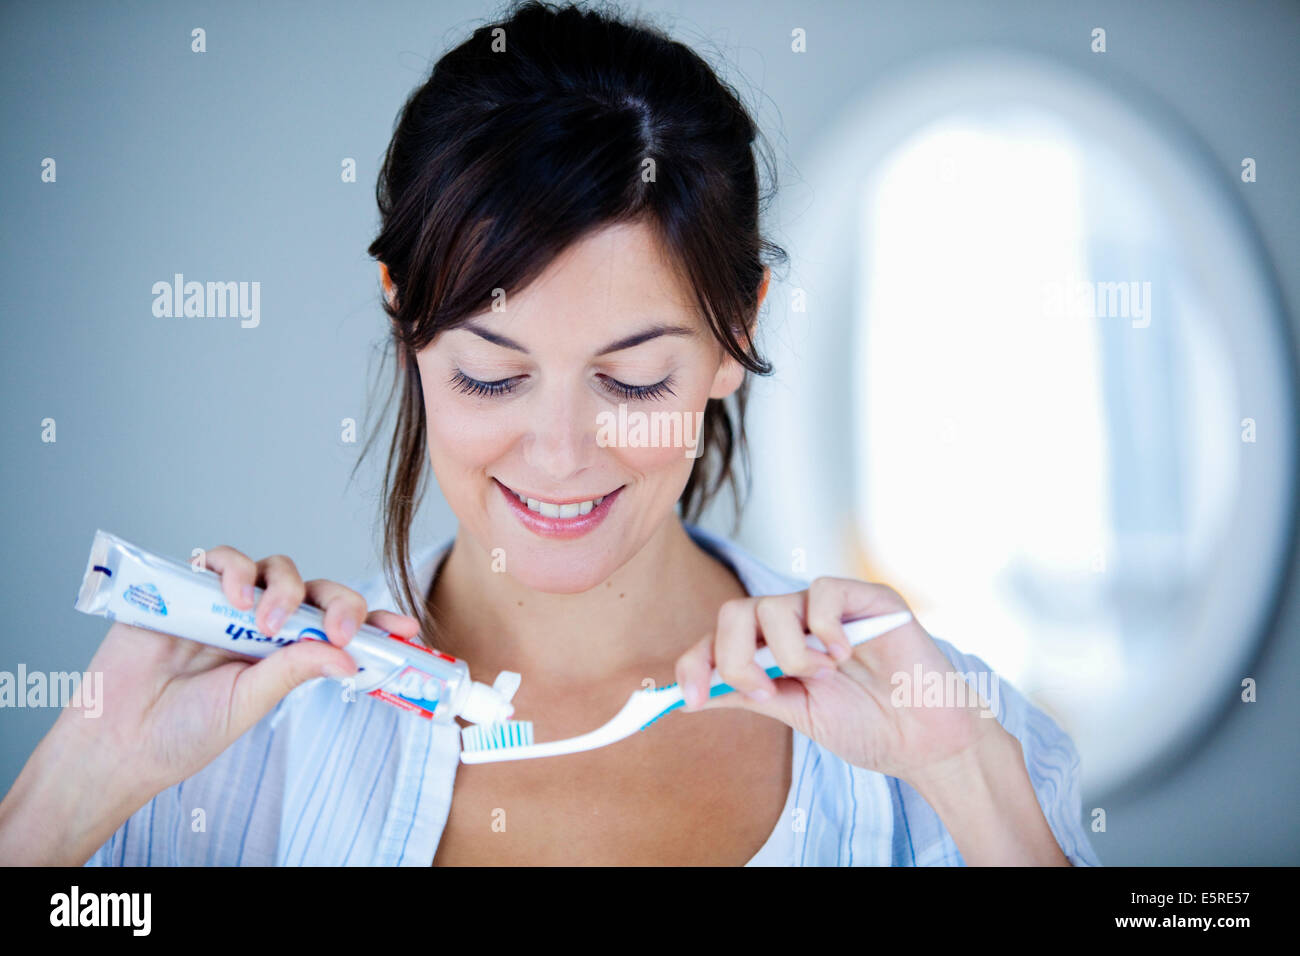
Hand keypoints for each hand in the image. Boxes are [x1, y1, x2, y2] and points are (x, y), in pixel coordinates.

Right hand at [61, 547, 421, 801]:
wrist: (118, 738)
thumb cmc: (184, 729)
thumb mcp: (251, 703)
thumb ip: (294, 669)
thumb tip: (348, 652)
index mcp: (288, 653)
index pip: (339, 627)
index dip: (374, 622)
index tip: (406, 630)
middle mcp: (265, 623)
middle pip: (316, 590)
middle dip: (337, 603)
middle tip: (334, 629)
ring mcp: (228, 603)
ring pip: (275, 568)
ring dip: (282, 587)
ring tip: (265, 621)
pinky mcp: (189, 587)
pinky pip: (221, 558)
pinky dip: (233, 567)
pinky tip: (233, 594)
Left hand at [673, 577, 1004, 789]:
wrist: (926, 743)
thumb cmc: (868, 726)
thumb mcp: (795, 713)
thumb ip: (748, 695)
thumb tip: (688, 696)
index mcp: (775, 647)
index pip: (718, 638)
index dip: (695, 663)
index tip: (689, 700)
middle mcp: (798, 620)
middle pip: (734, 614)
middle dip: (735, 658)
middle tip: (766, 691)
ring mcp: (832, 607)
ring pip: (772, 606)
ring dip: (788, 653)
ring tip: (823, 676)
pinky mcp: (868, 598)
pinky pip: (823, 593)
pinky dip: (824, 629)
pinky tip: (845, 655)